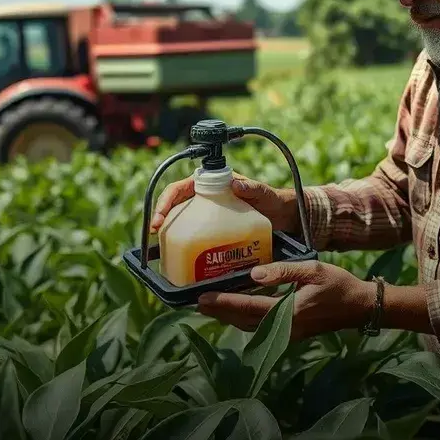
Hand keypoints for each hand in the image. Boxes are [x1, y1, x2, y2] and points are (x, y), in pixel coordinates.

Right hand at [149, 173, 296, 233]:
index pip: (180, 187)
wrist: (283, 216)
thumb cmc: (273, 200)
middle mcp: (206, 197)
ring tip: (163, 247)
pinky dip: (186, 243)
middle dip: (162, 216)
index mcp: (211, 183)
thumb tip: (235, 184)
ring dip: (170, 231)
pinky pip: (195, 234)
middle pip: (175, 205)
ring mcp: (208, 214)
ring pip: (182, 220)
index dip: (166, 200)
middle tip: (156, 233)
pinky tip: (182, 256)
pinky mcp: (214, 229)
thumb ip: (253, 188)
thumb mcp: (263, 193)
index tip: (161, 217)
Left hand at [197, 261, 374, 342]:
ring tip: (209, 305)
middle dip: (219, 312)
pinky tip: (235, 309)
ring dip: (229, 317)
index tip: (202, 298)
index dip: (224, 303)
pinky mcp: (291, 332)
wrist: (360, 307)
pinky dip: (244, 318)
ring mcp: (288, 333)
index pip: (249, 308)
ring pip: (250, 327)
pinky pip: (260, 327)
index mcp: (289, 312)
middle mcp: (285, 327)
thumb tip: (254, 274)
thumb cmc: (339, 286)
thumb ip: (284, 271)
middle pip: (243, 322)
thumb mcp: (314, 270)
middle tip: (196, 302)